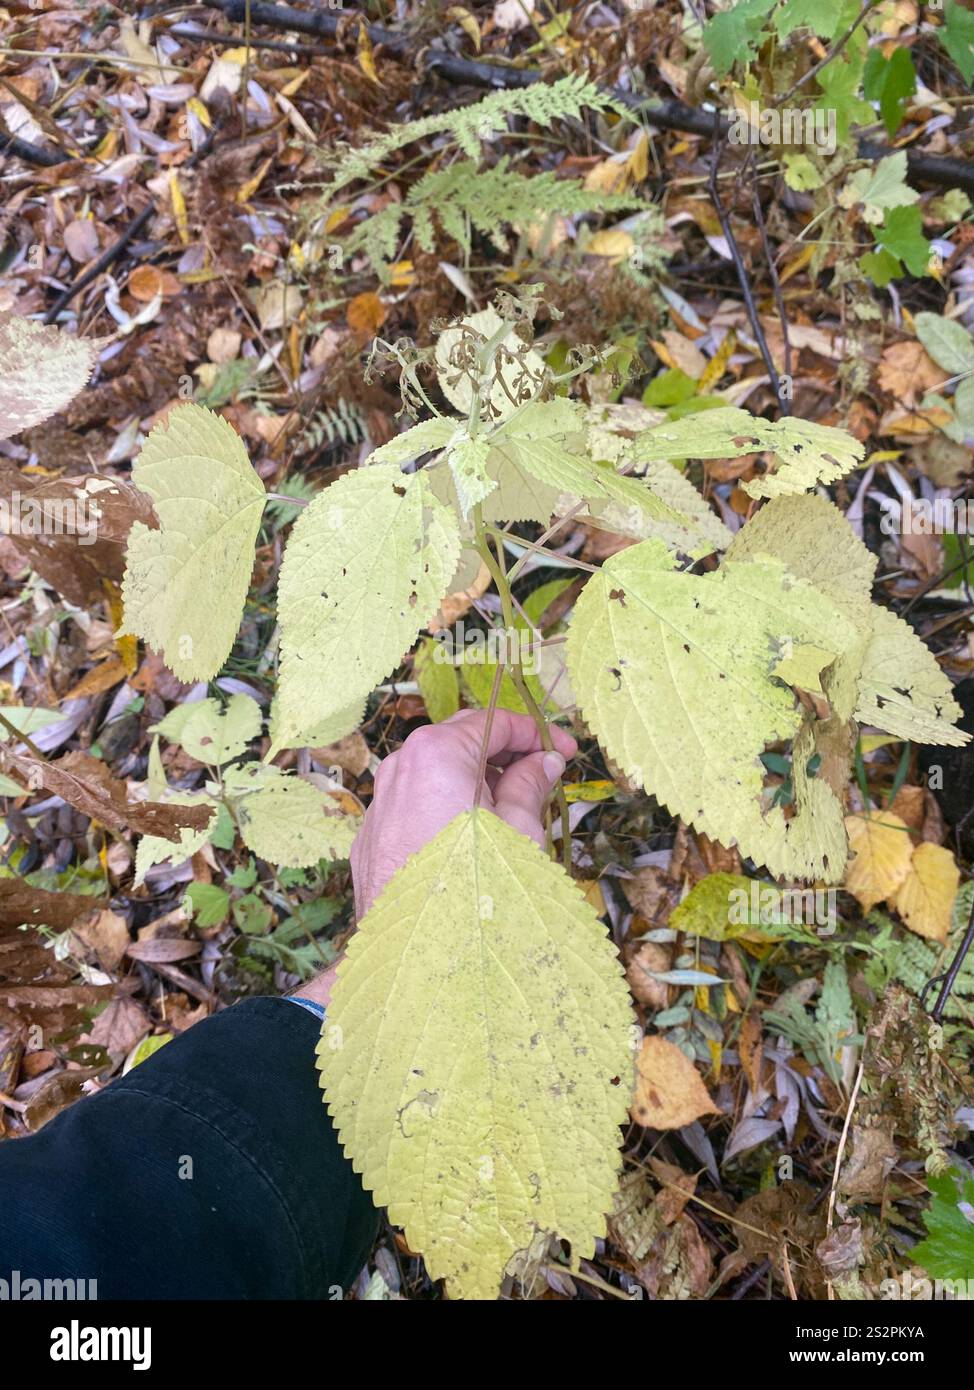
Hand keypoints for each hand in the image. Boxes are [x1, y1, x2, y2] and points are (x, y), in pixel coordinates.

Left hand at [290, 710, 574, 1009]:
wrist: (419, 960)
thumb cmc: (476, 890)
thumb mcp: (520, 830)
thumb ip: (530, 785)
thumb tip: (543, 763)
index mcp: (437, 754)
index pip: (493, 722)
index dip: (536, 733)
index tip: (566, 749)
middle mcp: (399, 769)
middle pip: (460, 743)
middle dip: (505, 754)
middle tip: (545, 775)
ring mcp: (380, 805)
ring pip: (434, 776)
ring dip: (475, 782)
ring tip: (514, 809)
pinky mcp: (372, 839)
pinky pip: (414, 808)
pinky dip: (446, 809)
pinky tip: (474, 839)